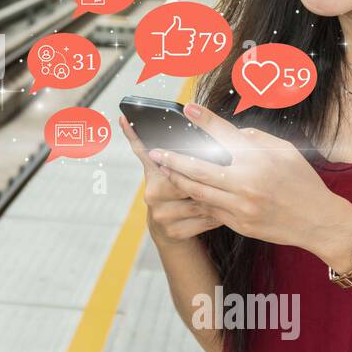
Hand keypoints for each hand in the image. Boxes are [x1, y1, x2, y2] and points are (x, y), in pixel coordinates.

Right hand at [118, 115, 220, 245]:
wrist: (173, 234)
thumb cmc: (182, 197)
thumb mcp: (179, 176)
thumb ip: (183, 158)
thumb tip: (196, 124)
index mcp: (154, 173)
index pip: (143, 151)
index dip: (133, 135)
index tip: (124, 117)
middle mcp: (152, 192)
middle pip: (183, 179)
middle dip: (205, 179)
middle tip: (222, 175)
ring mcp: (160, 213)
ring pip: (198, 200)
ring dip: (217, 198)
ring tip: (226, 195)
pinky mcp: (172, 231)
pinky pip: (203, 220)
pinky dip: (217, 216)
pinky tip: (222, 212)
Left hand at [156, 103, 351, 257]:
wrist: (318, 222)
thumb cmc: (302, 181)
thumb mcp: (285, 151)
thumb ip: (255, 139)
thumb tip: (230, 133)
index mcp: (258, 160)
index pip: (224, 135)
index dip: (204, 120)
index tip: (187, 109)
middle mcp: (246, 183)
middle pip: (198, 169)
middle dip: (173, 158)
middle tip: (154, 150)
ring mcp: (241, 206)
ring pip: (198, 191)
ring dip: (177, 179)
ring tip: (163, 169)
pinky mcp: (239, 223)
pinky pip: (211, 208)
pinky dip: (196, 197)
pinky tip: (185, 188)